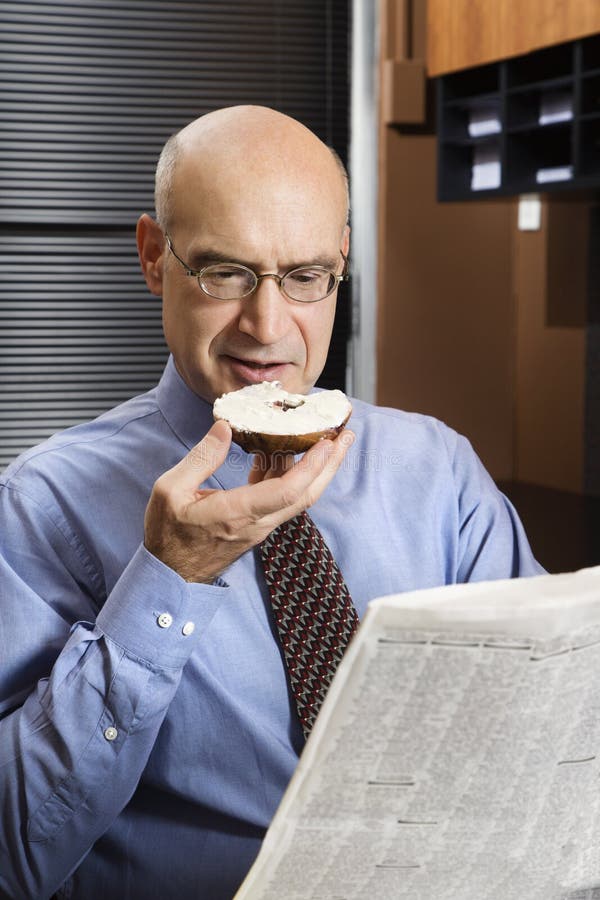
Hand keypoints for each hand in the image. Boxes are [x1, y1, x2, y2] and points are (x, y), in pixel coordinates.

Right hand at [144, 420, 354, 582]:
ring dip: (314, 468)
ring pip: (297, 496)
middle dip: (330, 465)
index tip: (327, 442)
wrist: (170, 574)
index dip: (311, 466)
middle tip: (346, 436)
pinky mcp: (255, 525)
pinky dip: (288, 473)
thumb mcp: (171, 491)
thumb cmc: (167, 536)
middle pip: (306, 494)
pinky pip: (280, 497)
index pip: (287, 491)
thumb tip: (224, 428)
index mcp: (238, 513)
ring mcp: (259, 525)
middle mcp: (257, 522)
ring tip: (325, 437)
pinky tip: (282, 452)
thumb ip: (200, 458)